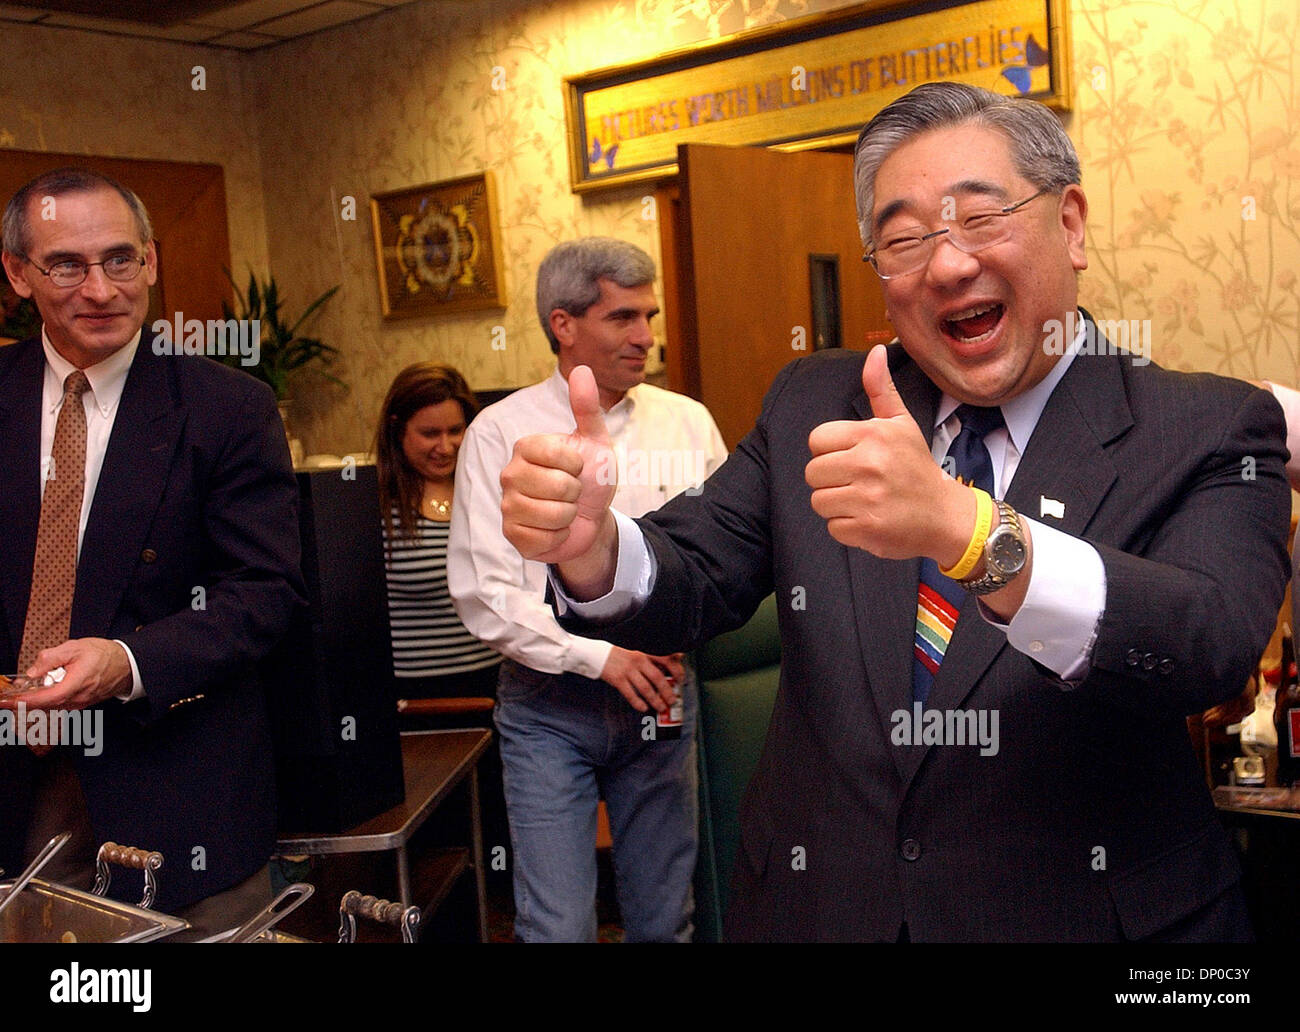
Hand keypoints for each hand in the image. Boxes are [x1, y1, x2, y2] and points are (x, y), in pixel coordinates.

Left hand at [2, 638, 132, 711]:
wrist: (127, 664)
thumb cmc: (104, 654)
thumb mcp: (75, 648)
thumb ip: (51, 658)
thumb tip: (32, 672)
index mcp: (76, 684)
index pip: (46, 698)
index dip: (25, 701)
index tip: (8, 701)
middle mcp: (78, 698)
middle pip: (45, 706)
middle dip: (24, 703)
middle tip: (7, 699)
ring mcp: (81, 703)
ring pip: (51, 707)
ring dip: (35, 702)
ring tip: (21, 694)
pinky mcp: (82, 703)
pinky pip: (60, 706)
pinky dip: (46, 702)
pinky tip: (41, 693)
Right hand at [501, 365, 619, 594]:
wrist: (591, 520)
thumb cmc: (590, 479)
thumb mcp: (595, 442)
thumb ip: (587, 408)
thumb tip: (582, 369)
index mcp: (526, 447)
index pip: (558, 455)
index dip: (578, 465)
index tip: (576, 467)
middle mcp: (510, 474)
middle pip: (557, 487)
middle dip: (576, 494)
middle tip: (571, 493)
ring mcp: (508, 506)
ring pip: (552, 514)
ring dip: (569, 516)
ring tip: (564, 511)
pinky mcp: (512, 535)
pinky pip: (544, 539)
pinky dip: (559, 537)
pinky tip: (555, 530)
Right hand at [600, 647, 683, 712]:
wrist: (598, 654)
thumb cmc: (622, 654)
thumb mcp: (639, 651)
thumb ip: (657, 655)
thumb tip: (680, 656)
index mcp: (645, 652)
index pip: (666, 659)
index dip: (676, 670)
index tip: (681, 680)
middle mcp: (638, 660)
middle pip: (658, 678)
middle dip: (667, 691)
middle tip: (673, 701)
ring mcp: (627, 670)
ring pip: (646, 688)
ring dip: (655, 700)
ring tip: (661, 708)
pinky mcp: (618, 679)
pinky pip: (631, 694)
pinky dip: (638, 703)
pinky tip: (644, 708)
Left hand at [806, 345, 973, 564]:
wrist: (945, 516)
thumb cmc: (916, 467)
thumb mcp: (901, 424)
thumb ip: (881, 389)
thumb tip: (876, 351)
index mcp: (873, 435)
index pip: (817, 440)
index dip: (830, 451)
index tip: (852, 457)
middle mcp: (870, 464)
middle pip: (812, 472)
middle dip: (830, 479)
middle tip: (858, 482)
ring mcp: (868, 498)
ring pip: (818, 501)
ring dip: (836, 504)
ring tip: (863, 500)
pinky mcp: (867, 528)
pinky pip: (832, 527)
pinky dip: (847, 528)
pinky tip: (869, 519)